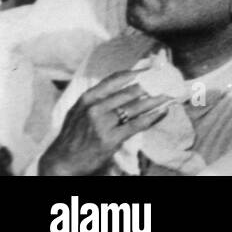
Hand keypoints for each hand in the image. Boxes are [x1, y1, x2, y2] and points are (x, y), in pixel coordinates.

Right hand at [38, 69, 172, 176]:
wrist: (62, 163)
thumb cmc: (74, 135)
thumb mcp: (80, 111)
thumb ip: (100, 98)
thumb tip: (128, 83)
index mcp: (87, 98)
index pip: (116, 79)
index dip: (137, 72)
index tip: (152, 68)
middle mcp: (95, 108)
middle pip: (130, 92)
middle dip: (151, 86)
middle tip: (166, 81)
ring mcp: (102, 123)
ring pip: (136, 107)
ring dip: (156, 100)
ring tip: (169, 94)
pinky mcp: (110, 138)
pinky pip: (137, 124)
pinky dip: (153, 117)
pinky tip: (163, 111)